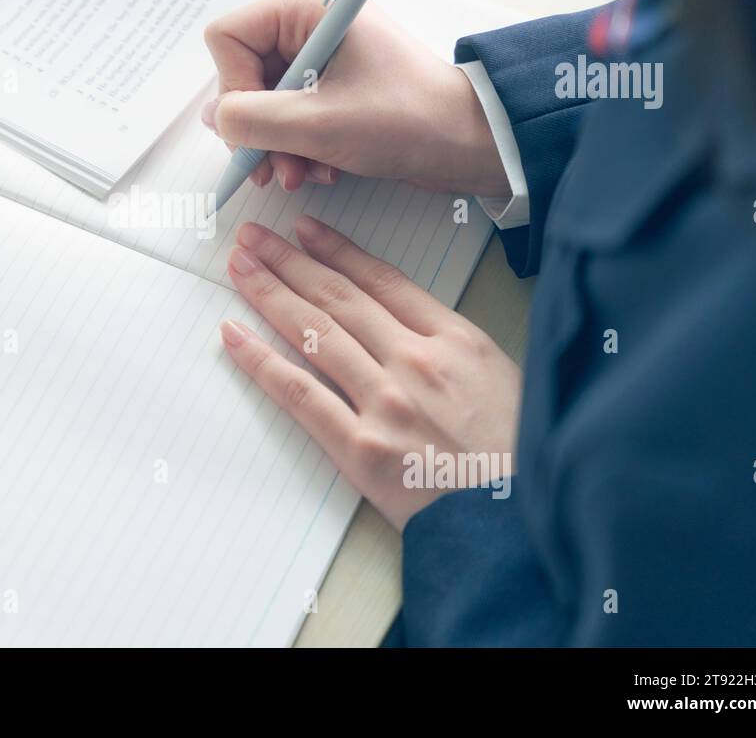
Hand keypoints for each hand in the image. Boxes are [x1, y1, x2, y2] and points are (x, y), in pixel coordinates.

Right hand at [201, 0, 510, 196]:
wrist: (470, 143)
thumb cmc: (408, 121)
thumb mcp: (318, 124)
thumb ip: (251, 120)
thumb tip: (214, 118)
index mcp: (307, 7)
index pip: (228, 38)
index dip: (232, 89)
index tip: (254, 130)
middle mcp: (309, 23)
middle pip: (243, 73)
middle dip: (256, 128)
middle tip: (274, 170)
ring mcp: (320, 56)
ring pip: (263, 101)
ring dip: (276, 145)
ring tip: (301, 176)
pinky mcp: (332, 85)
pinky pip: (289, 114)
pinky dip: (297, 147)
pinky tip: (320, 169)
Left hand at [218, 215, 520, 530]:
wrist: (520, 525)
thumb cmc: (521, 461)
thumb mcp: (507, 382)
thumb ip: (455, 350)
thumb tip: (410, 329)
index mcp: (456, 340)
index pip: (382, 280)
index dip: (337, 250)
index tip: (305, 230)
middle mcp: (415, 361)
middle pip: (338, 297)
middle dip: (290, 259)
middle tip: (255, 235)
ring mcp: (384, 403)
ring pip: (313, 331)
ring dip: (269, 291)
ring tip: (240, 264)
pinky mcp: (360, 448)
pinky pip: (299, 393)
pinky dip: (261, 359)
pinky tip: (234, 334)